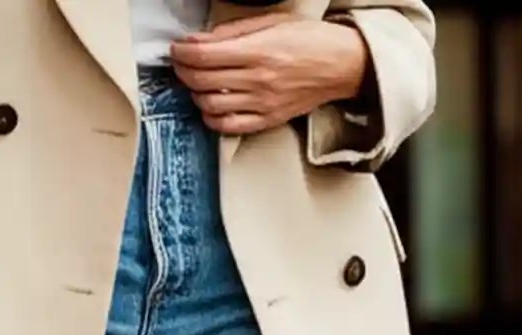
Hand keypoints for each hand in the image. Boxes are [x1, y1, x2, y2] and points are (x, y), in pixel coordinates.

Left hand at [170, 14, 369, 134]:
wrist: (344, 65)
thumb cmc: (311, 39)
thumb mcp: (272, 22)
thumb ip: (232, 31)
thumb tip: (197, 39)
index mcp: (259, 51)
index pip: (204, 55)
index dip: (182, 52)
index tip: (177, 48)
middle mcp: (259, 79)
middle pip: (201, 80)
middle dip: (183, 70)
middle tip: (182, 63)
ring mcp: (263, 103)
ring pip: (210, 104)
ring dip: (195, 94)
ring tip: (197, 83)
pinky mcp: (269, 120)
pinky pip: (229, 126)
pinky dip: (212, 118)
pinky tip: (211, 106)